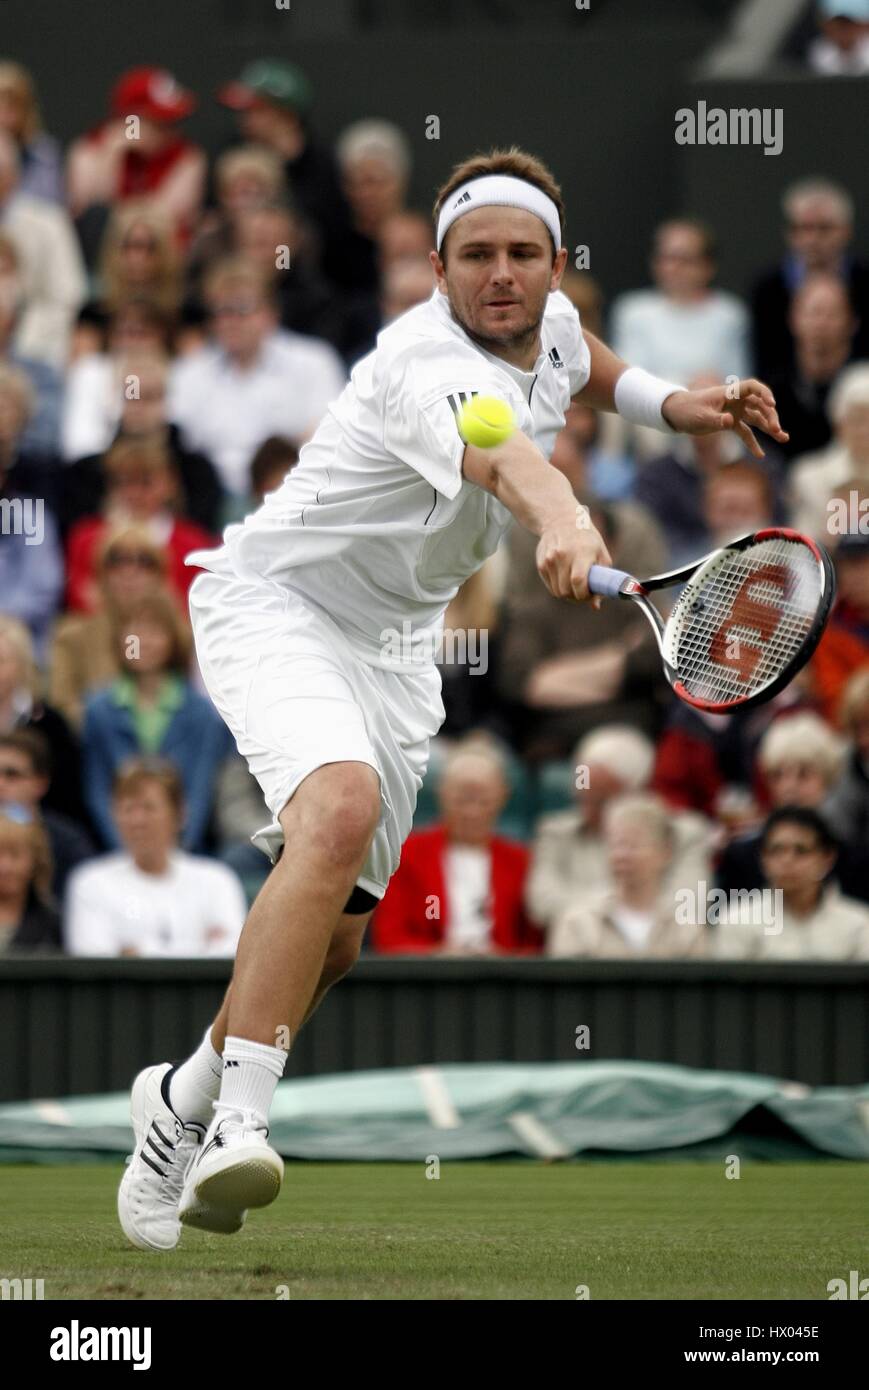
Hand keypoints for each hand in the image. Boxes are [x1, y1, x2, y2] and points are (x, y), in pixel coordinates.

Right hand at [535, 508, 612, 604]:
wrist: (561, 520)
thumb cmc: (587, 539)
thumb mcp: (601, 554)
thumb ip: (602, 580)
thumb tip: (595, 606)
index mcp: (581, 552)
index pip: (578, 581)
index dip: (584, 594)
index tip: (590, 595)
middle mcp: (562, 556)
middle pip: (566, 591)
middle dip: (577, 597)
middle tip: (584, 594)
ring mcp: (549, 560)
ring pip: (557, 592)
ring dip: (568, 594)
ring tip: (576, 587)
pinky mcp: (541, 564)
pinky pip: (550, 586)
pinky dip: (559, 587)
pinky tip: (566, 579)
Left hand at [661, 379, 788, 458]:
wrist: (676, 414)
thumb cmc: (687, 410)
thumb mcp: (701, 416)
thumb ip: (717, 420)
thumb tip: (731, 421)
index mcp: (729, 392)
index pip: (752, 387)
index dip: (765, 393)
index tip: (772, 404)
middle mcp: (735, 400)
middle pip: (759, 405)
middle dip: (770, 417)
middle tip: (777, 430)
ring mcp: (734, 412)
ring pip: (756, 418)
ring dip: (769, 428)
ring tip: (783, 438)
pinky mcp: (730, 423)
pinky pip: (745, 432)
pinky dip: (752, 442)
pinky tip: (760, 455)